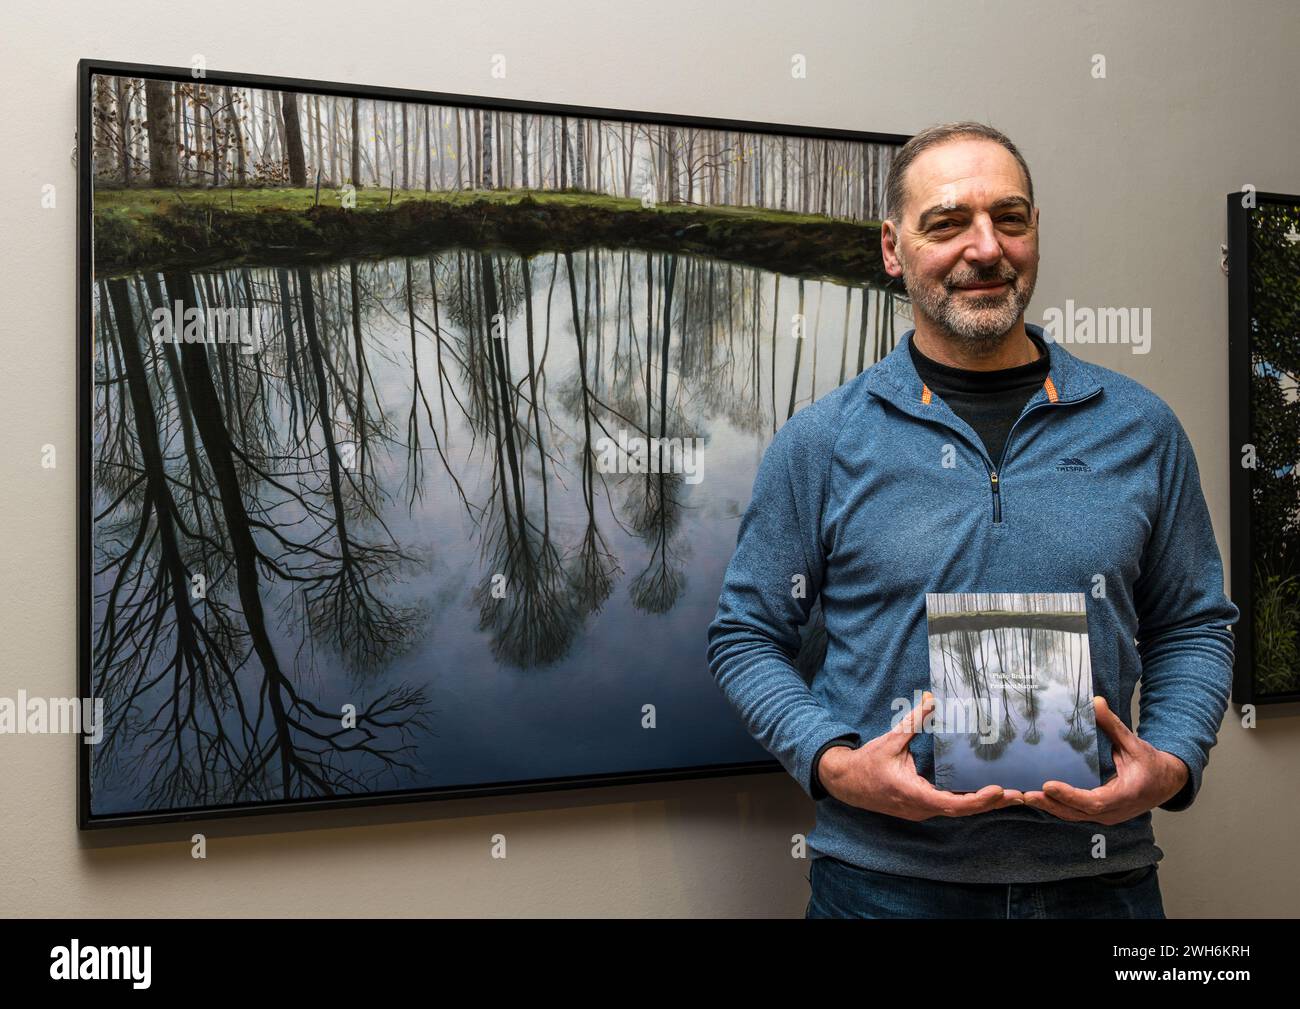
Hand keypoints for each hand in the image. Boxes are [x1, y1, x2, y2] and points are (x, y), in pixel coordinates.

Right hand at [819, 691, 1027, 819]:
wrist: (846, 783)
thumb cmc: (867, 763)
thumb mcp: (890, 740)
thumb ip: (912, 722)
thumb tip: (931, 700)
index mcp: (913, 794)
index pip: (952, 804)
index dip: (977, 800)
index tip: (997, 790)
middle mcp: (920, 808)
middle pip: (962, 811)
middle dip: (991, 803)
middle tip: (1019, 794)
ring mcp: (922, 810)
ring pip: (958, 811)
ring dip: (983, 804)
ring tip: (1011, 794)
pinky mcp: (922, 807)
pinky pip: (949, 807)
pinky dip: (969, 801)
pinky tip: (986, 793)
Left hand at [1022, 696, 1189, 824]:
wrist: (1166, 783)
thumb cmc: (1151, 764)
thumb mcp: (1134, 743)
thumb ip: (1113, 725)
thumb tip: (1095, 701)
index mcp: (1125, 795)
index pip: (1094, 801)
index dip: (1070, 795)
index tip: (1048, 785)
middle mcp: (1114, 811)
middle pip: (1078, 813)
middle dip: (1051, 804)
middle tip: (1026, 793)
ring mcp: (1106, 816)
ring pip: (1073, 816)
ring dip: (1049, 807)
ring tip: (1024, 796)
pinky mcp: (1099, 815)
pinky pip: (1075, 814)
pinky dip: (1056, 807)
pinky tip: (1038, 798)